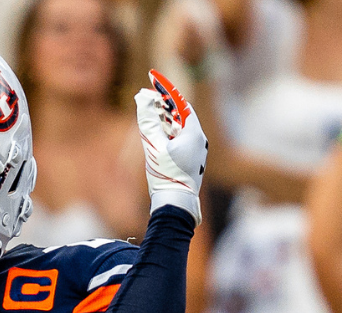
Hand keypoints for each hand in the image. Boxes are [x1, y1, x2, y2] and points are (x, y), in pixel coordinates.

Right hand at [136, 70, 207, 223]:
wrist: (176, 204)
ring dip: (165, 118)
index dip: (165, 90)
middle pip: (181, 114)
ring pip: (181, 127)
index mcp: (194, 133)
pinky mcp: (192, 161)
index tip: (153, 79)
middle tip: (148, 95)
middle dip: (164, 104)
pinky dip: (169, 132)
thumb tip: (141, 97)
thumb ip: (148, 121)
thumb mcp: (153, 146)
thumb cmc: (166, 175)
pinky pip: (181, 139)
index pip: (180, 103)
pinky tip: (158, 134)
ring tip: (151, 112)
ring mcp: (197, 151)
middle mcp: (199, 140)